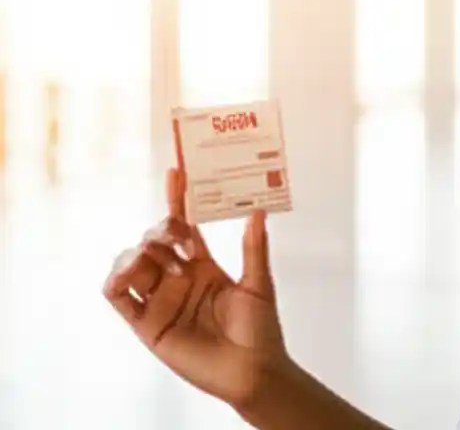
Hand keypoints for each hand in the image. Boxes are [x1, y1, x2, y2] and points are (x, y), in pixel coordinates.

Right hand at [103, 168, 286, 409]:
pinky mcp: (145, 323)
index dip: (177, 200)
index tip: (176, 172)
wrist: (252, 370)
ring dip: (142, 252)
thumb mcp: (259, 283)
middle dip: (163, 229)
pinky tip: (128, 270)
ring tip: (167, 262)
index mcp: (203, 266)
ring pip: (132, 263)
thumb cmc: (260, 330)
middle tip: (180, 235)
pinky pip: (118, 296)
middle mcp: (177, 279)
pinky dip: (116, 278)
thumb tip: (257, 210)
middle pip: (155, 240)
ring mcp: (159, 299)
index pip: (184, 227)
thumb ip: (254, 248)